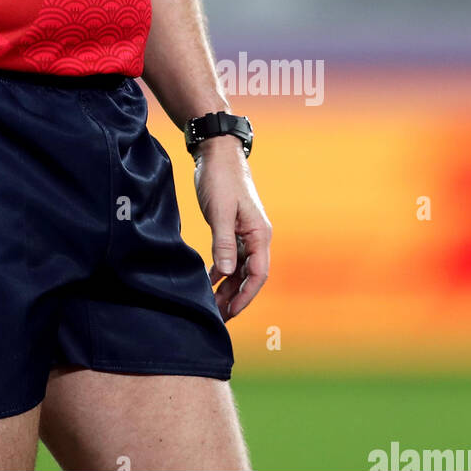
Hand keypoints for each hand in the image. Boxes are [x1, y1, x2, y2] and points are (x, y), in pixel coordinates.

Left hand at [192, 137, 271, 319]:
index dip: (246, 296)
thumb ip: (224, 242)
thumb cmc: (220, 178)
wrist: (216, 153)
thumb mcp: (220, 211)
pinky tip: (210, 281)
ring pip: (240, 268)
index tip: (231, 312)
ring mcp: (245, 232)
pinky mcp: (232, 227)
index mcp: (260, 234)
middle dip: (236, 297)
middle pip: (250, 275)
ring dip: (228, 287)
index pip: (258, 274)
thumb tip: (227, 274)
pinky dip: (222, 271)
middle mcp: (256, 236)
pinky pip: (231, 256)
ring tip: (214, 305)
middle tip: (219, 317)